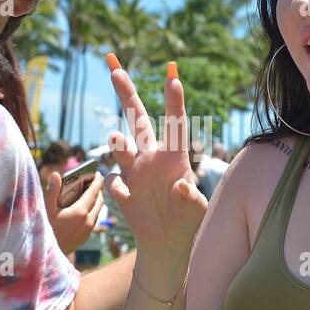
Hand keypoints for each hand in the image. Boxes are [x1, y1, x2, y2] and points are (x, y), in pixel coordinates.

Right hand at [43, 170, 104, 254]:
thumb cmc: (45, 229)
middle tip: (94, 182)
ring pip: (97, 211)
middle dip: (98, 190)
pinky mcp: (86, 236)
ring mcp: (88, 230)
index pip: (94, 192)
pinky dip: (92, 211)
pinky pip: (93, 219)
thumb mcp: (47, 209)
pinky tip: (84, 209)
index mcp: (80, 211)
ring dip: (96, 201)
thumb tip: (56, 174)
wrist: (48, 254)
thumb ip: (52, 190)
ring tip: (89, 193)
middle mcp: (88, 220)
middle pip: (99, 201)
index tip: (98, 173)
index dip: (97, 181)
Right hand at [103, 55, 207, 256]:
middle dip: (125, 92)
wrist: (167, 243)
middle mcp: (152, 157)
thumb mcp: (196, 211)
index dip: (174, 101)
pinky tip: (126, 197)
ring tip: (117, 140)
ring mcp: (135, 171)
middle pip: (136, 118)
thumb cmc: (187, 220)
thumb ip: (191, 199)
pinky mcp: (123, 189)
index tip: (173, 75)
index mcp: (175, 156)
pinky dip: (117, 186)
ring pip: (121, 146)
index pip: (175, 123)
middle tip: (113, 66)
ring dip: (118, 141)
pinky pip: (114, 180)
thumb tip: (180, 187)